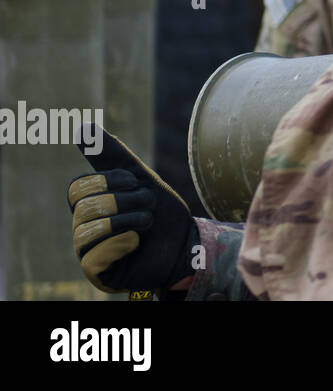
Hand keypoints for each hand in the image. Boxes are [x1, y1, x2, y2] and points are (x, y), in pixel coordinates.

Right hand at [68, 126, 197, 292]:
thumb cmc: (160, 211)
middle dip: (125, 200)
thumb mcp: (139, 178)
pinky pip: (94, 257)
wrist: (186, 243)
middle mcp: (82, 228)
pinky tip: (137, 243)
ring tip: (148, 223)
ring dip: (129, 220)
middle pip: (84, 207)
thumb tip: (82, 128)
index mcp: (88, 205)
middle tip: (148, 204)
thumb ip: (112, 154)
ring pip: (89, 230)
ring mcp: (87, 252)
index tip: (135, 181)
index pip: (76, 187)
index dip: (107, 181)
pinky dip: (123, 244)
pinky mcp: (97, 274)